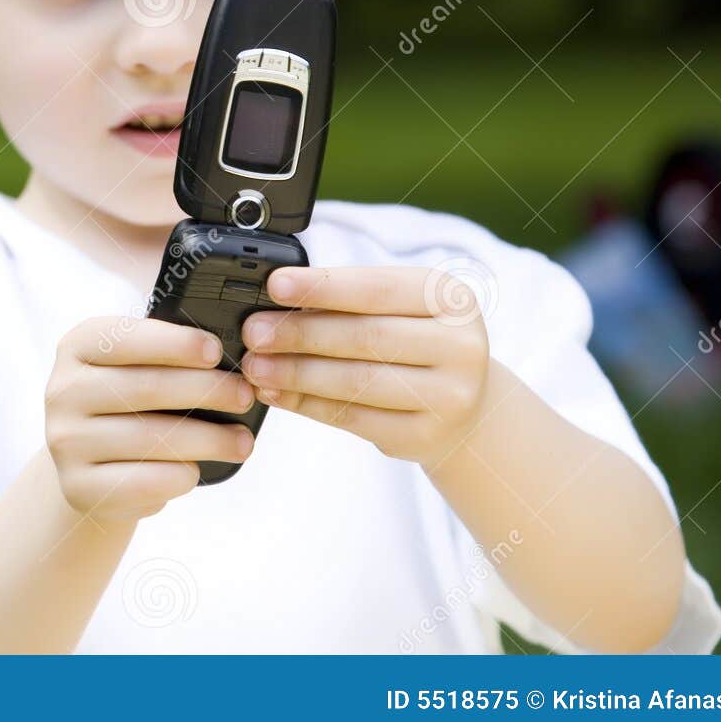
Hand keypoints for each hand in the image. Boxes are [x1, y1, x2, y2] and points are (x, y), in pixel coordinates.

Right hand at [45, 316, 255, 523]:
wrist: (92, 464)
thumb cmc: (130, 403)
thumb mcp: (136, 366)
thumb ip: (168, 355)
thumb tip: (227, 362)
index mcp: (77, 346)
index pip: (125, 338)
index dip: (175, 344)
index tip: (216, 352)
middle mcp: (62, 391)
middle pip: (146, 387)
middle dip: (207, 391)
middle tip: (245, 396)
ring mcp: (65, 442)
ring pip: (151, 438)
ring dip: (209, 440)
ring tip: (242, 441)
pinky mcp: (78, 487)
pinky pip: (144, 482)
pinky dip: (181, 475)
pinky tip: (197, 469)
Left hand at [238, 266, 491, 464]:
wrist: (465, 407)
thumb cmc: (417, 342)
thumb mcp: (401, 308)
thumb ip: (349, 300)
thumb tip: (276, 300)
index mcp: (452, 298)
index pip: (378, 288)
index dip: (322, 287)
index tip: (275, 285)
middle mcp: (461, 345)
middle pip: (365, 337)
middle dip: (300, 333)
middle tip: (254, 332)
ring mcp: (449, 396)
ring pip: (356, 381)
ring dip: (295, 373)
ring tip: (255, 366)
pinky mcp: (424, 435)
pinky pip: (352, 419)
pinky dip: (306, 405)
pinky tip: (276, 393)